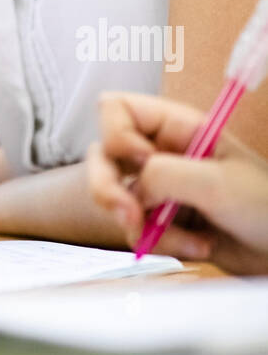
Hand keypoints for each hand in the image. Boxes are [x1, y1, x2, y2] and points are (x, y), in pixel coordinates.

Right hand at [87, 91, 267, 272]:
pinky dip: (163, 243)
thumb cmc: (267, 206)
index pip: (117, 109)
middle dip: (108, 188)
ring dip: (143, 225)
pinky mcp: (163, 221)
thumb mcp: (217, 183)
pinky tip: (199, 245)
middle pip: (103, 156)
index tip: (141, 163)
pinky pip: (136, 231)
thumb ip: (165, 175)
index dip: (117, 135)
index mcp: (176, 126)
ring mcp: (160, 188)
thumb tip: (133, 187)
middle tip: (128, 214)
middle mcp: (161, 152)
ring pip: (115, 198)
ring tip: (182, 238)